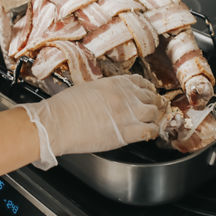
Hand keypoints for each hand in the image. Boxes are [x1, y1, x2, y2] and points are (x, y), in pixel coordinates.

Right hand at [22, 74, 165, 169]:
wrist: (58, 122)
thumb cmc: (66, 106)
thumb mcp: (88, 88)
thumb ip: (105, 90)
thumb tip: (109, 96)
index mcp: (115, 83)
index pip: (140, 82)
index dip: (147, 89)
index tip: (148, 93)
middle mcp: (125, 96)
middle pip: (151, 97)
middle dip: (155, 103)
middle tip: (157, 107)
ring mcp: (128, 114)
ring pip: (154, 113)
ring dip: (155, 117)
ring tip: (155, 120)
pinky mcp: (126, 132)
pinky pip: (149, 130)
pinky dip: (152, 131)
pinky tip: (149, 133)